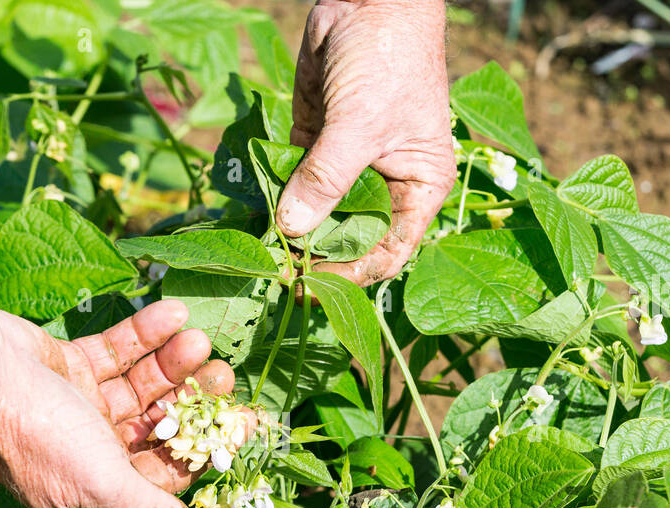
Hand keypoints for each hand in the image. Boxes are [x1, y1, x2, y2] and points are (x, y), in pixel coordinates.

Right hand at [0, 300, 235, 507]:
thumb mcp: (103, 481)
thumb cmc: (36, 433)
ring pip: (141, 390)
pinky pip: (117, 355)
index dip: (205, 448)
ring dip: (173, 364)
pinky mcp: (67, 371)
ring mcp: (77, 412)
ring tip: (199, 338)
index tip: (243, 418)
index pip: (164, 475)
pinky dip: (145, 336)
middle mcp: (87, 458)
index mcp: (94, 497)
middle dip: (193, 401)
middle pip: (158, 429)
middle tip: (223, 372)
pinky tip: (172, 314)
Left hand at [277, 0, 455, 283]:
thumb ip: (326, 177)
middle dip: (315, 255)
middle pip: (348, 239)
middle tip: (275, 271)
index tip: (310, 285)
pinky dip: (274, 196)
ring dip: (289, 230)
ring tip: (258, 249)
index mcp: (416, 190)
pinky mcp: (314, 145)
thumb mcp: (360, 124)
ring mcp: (346, 168)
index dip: (350, 274)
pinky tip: (253, 214)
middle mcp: (384, 186)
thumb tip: (292, 228)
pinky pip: (292, 182)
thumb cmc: (388, 60)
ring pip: (316, 213)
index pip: (387, 253)